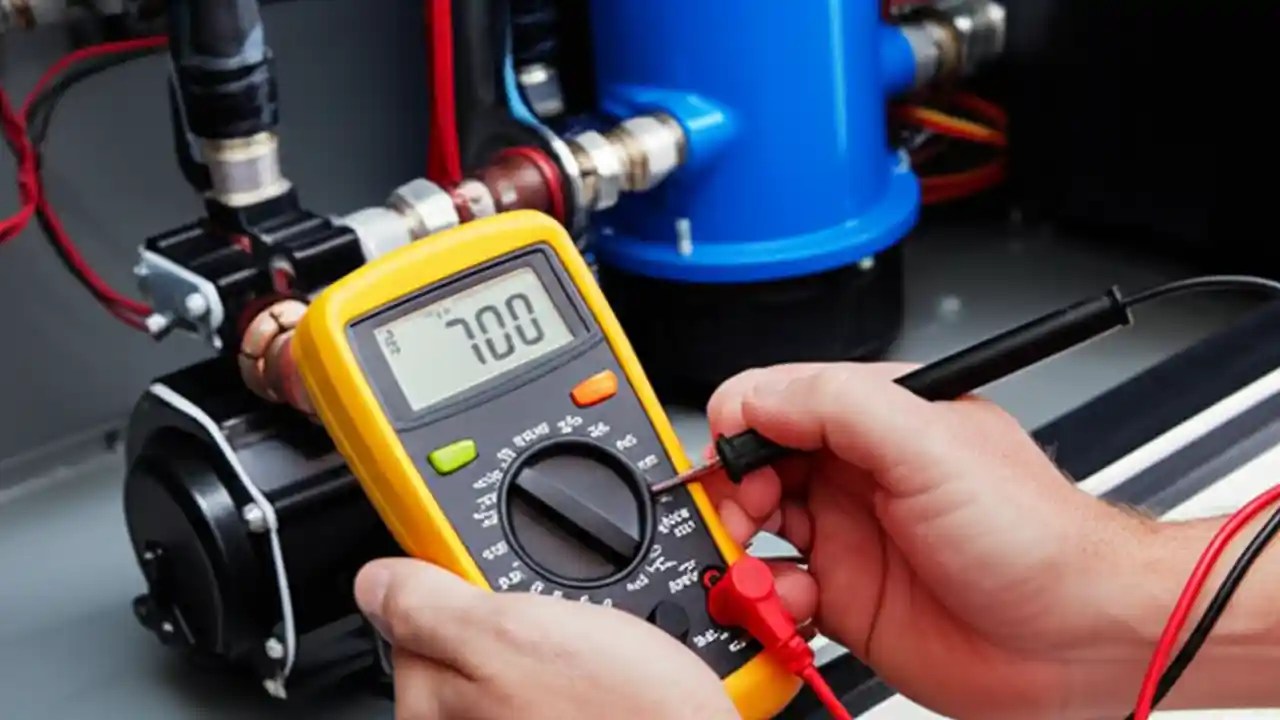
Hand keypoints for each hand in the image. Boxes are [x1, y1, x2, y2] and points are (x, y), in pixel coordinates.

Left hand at [354, 558, 739, 719]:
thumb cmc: (625, 714)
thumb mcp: (515, 636)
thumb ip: (429, 607)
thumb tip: (374, 579)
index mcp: (430, 704)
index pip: (412, 609)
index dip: (454, 569)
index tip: (496, 562)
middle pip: (463, 629)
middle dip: (509, 603)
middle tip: (563, 608)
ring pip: (513, 649)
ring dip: (550, 627)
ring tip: (596, 641)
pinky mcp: (554, 719)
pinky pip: (551, 674)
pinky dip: (576, 657)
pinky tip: (603, 665)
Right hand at [703, 362, 1157, 718]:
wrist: (1079, 640)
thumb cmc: (1035, 536)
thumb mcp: (930, 444)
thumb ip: (835, 406)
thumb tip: (752, 398)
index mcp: (876, 418)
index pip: (777, 401)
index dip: (741, 427)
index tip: (731, 462)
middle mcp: (857, 475)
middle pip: (753, 468)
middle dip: (731, 494)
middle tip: (740, 520)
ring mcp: (849, 539)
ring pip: (756, 533)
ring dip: (743, 551)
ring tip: (762, 569)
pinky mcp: (846, 602)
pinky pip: (777, 595)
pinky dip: (768, 602)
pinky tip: (795, 606)